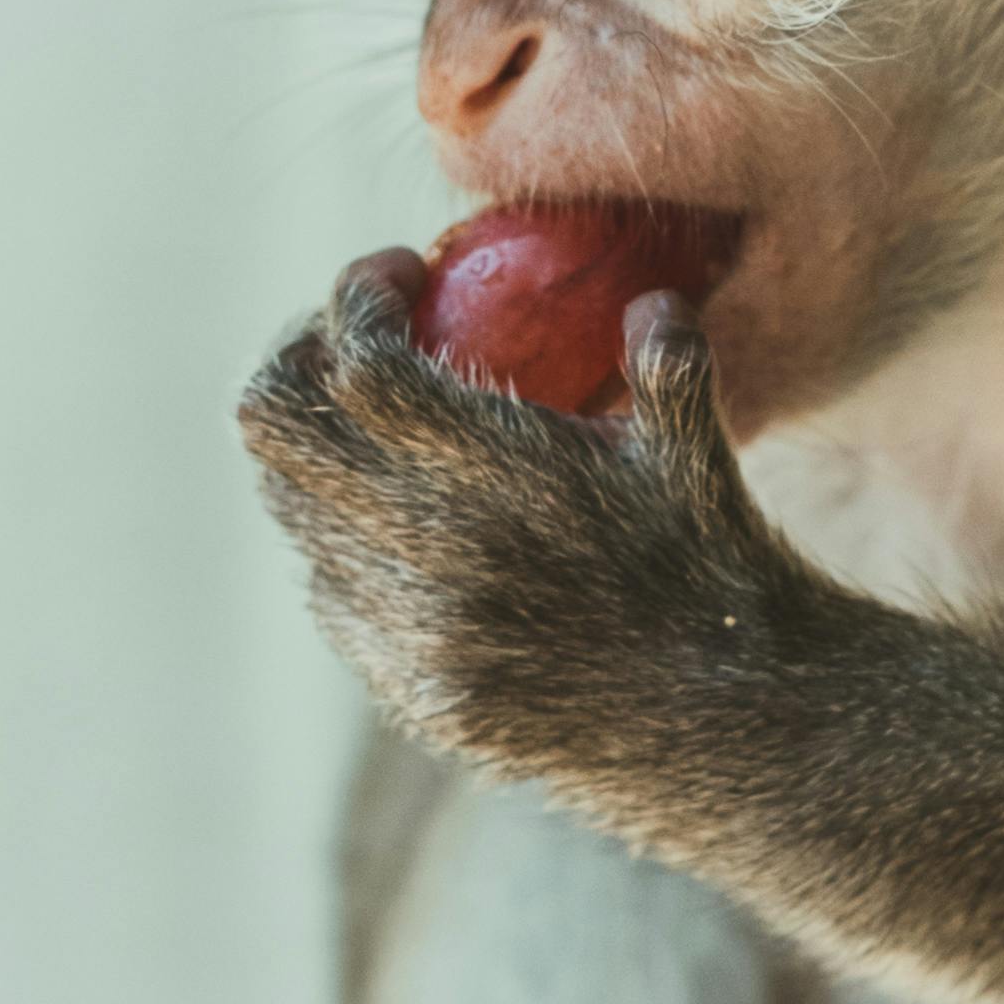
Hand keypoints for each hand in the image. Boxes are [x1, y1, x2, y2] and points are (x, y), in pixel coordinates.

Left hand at [238, 257, 797, 775]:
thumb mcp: (697, 452)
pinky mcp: (407, 687)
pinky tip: (404, 530)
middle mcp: (426, 547)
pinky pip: (329, 594)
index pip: (355, 361)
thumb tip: (653, 298)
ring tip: (370, 432)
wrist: (729, 727)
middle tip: (346, 340)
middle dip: (296, 357)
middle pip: (275, 425)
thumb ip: (666, 361)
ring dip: (317, 452)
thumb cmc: (720, 572)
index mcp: (493, 471)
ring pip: (290, 510)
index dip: (354, 300)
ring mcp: (405, 626)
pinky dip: (344, 542)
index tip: (396, 276)